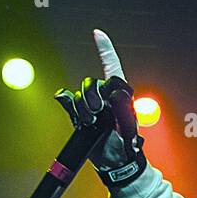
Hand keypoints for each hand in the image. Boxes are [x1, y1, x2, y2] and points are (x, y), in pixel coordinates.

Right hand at [54, 29, 146, 186]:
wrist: (116, 164)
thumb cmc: (127, 146)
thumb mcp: (127, 126)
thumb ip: (118, 108)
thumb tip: (107, 94)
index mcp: (119, 95)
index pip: (112, 68)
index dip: (105, 50)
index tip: (98, 33)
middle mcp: (104, 98)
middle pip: (91, 84)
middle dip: (92, 98)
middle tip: (99, 115)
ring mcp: (92, 107)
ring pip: (79, 95)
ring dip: (83, 109)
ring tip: (93, 124)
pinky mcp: (80, 116)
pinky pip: (69, 102)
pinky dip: (71, 108)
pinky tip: (82, 121)